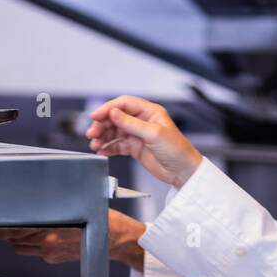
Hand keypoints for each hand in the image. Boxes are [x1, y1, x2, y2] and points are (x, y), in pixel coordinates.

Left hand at [0, 211, 146, 268]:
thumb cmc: (98, 218)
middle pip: (15, 240)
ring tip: (17, 231)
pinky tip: (38, 236)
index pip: (16, 230)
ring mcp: (51, 253)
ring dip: (17, 240)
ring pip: (22, 248)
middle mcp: (49, 243)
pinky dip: (32, 244)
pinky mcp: (54, 259)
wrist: (115, 239)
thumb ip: (51, 208)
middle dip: (6, 233)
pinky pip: (35, 252)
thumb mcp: (75, 205)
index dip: (0, 230)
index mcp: (52, 229)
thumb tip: (28, 207)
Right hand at [87, 96, 202, 188]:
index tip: (95, 116)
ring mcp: (138, 135)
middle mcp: (143, 121)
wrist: (184, 172)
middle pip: (116, 118)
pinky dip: (109, 148)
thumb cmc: (177, 151)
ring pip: (114, 132)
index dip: (108, 109)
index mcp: (150, 112)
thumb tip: (113, 113)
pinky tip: (102, 152)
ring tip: (95, 145)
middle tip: (92, 134)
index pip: (124, 104)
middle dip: (102, 125)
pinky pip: (118, 145)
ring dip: (103, 137)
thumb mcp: (153, 134)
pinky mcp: (136, 148)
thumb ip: (131, 123)